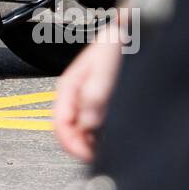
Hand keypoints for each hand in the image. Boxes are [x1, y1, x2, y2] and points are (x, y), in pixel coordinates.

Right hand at [52, 35, 123, 162]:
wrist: (129, 35)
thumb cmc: (114, 46)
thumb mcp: (103, 69)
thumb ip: (94, 95)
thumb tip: (89, 123)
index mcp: (68, 88)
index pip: (59, 123)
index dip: (72, 143)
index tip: (87, 154)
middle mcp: (75, 96)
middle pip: (69, 130)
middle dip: (81, 144)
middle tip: (98, 155)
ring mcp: (87, 100)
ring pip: (82, 130)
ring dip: (90, 141)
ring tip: (105, 148)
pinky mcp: (99, 103)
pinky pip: (93, 125)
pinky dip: (99, 135)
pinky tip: (109, 137)